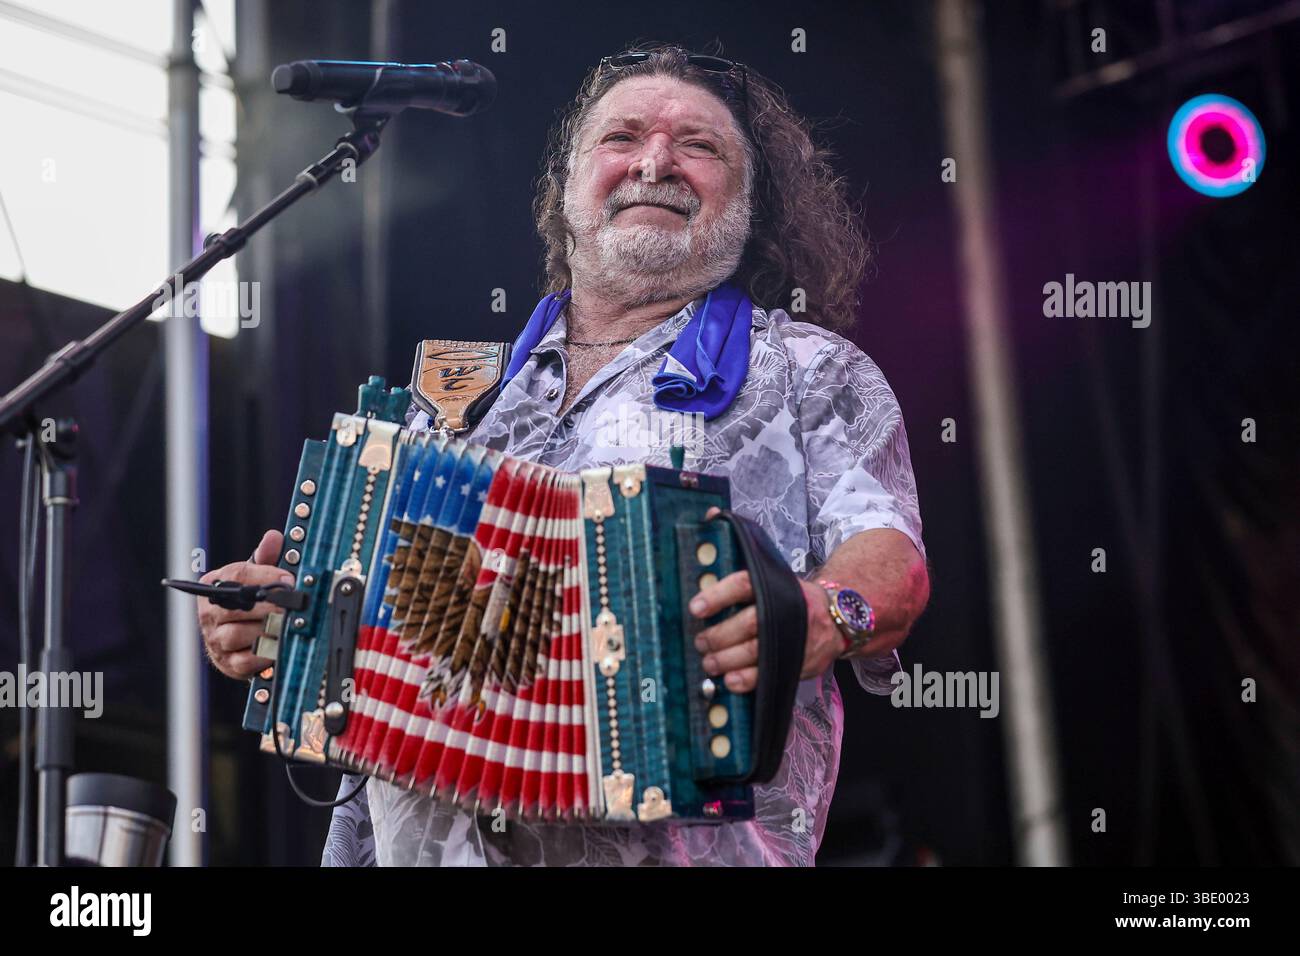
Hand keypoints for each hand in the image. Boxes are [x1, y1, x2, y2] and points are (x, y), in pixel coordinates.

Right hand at [197, 529, 291, 679]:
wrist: (241, 640)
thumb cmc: (250, 602)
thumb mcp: (256, 577)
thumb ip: (265, 558)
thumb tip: (274, 538)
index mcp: (214, 586)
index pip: (238, 574)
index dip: (266, 576)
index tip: (289, 580)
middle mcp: (209, 612)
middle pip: (240, 606)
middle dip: (272, 605)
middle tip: (294, 605)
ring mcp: (216, 639)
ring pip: (241, 633)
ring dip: (269, 629)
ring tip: (288, 624)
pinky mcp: (228, 663)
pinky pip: (247, 660)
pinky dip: (266, 654)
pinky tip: (280, 646)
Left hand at [688, 514, 843, 692]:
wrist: (840, 616)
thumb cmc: (790, 594)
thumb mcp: (771, 569)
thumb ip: (740, 547)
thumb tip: (710, 515)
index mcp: (776, 583)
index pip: (745, 584)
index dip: (718, 595)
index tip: (695, 607)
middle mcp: (787, 609)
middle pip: (750, 622)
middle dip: (719, 635)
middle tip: (700, 641)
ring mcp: (797, 637)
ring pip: (757, 651)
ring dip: (727, 660)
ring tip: (709, 662)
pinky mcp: (802, 662)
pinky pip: (771, 674)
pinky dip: (748, 680)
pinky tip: (731, 680)